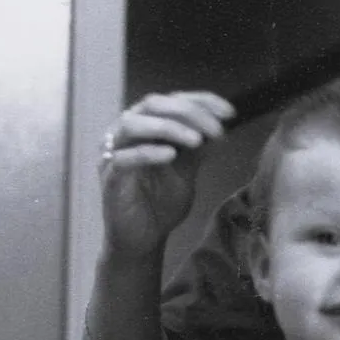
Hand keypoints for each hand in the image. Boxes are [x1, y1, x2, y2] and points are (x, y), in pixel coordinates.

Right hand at [99, 91, 234, 256]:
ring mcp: (113, 152)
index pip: (172, 100)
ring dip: (169, 127)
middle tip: (215, 130)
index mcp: (146, 125)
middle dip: (188, 113)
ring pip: (133, 124)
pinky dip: (148, 152)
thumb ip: (198, 146)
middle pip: (153, 104)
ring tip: (196, 140)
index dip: (201, 101)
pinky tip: (170, 155)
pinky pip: (124, 158)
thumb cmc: (161, 202)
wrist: (144, 239)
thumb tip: (221, 124)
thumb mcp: (187, 169)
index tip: (229, 112)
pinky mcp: (109, 176)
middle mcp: (126, 132)